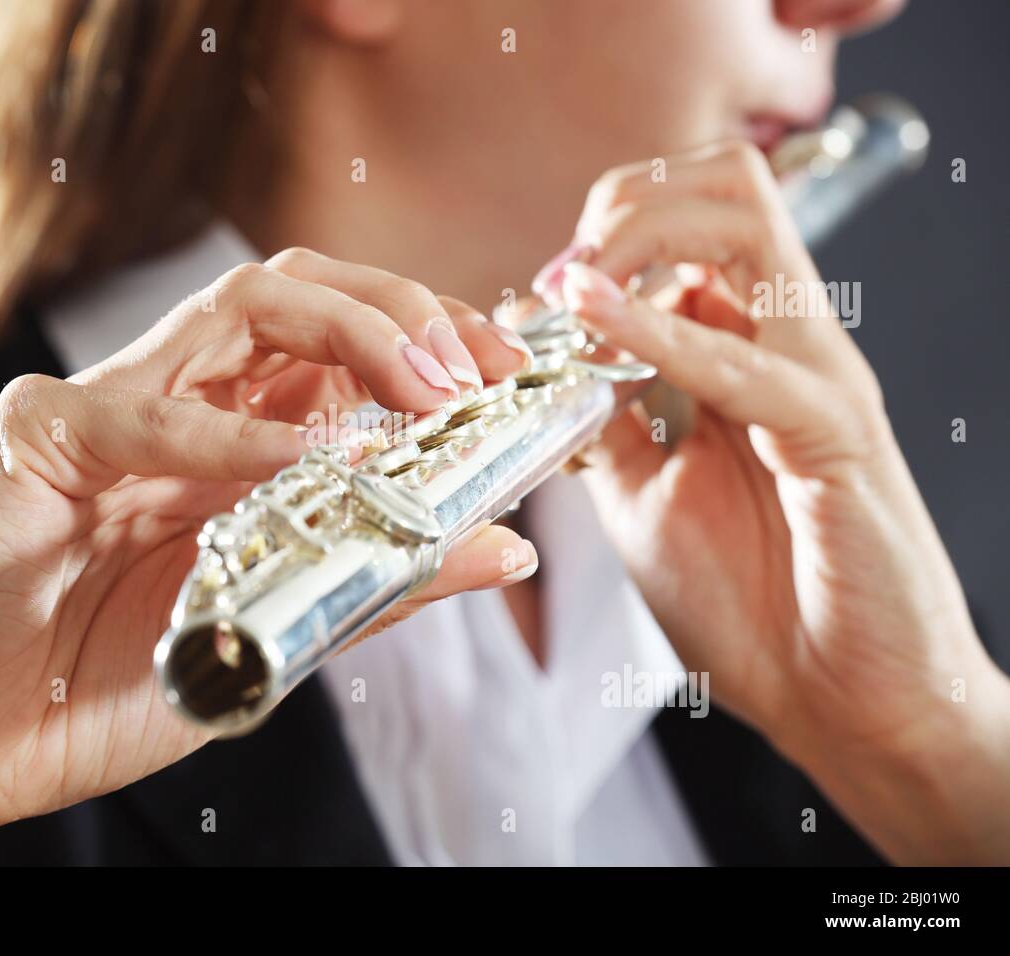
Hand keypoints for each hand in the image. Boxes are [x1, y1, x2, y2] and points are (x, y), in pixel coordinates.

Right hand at [0, 249, 532, 863]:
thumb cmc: (105, 685)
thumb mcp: (276, 628)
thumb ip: (384, 579)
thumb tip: (506, 546)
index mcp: (235, 440)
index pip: (343, 348)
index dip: (430, 341)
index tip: (508, 378)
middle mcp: (181, 405)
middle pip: (302, 297)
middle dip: (405, 314)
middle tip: (474, 373)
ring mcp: (110, 408)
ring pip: (236, 312)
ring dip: (347, 334)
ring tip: (424, 388)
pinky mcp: (40, 434)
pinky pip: (148, 415)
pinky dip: (236, 438)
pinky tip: (309, 464)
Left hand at [533, 142, 1009, 862]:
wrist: (842, 702)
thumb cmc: (758, 605)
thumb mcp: (648, 499)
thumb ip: (610, 430)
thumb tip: (554, 377)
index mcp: (744, 354)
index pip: (692, 223)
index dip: (608, 232)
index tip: (544, 293)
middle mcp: (784, 346)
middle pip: (727, 189)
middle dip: (626, 204)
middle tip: (562, 274)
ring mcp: (814, 377)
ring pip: (746, 228)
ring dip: (637, 238)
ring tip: (573, 288)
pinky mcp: (833, 433)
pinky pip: (742, 359)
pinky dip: (657, 330)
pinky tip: (595, 321)